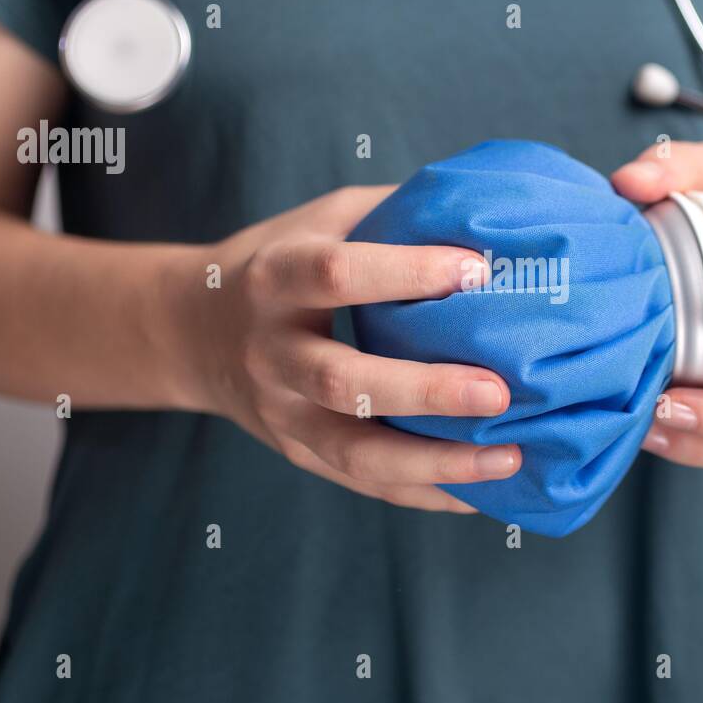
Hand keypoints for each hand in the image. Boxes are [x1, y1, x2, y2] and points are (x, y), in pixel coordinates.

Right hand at [192, 185, 520, 512]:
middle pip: (341, 382)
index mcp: (276, 277)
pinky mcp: (300, 454)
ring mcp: (282, 413)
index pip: (335, 275)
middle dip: (424, 389)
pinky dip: (428, 492)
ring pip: (354, 452)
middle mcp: (272, 352)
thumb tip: (492, 207)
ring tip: (510, 458)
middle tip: (499, 390)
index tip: (478, 268)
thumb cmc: (285, 260)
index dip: (405, 272)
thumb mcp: (325, 219)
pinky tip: (487, 495)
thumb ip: (396, 213)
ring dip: (435, 461)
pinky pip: (367, 484)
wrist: (192, 332)